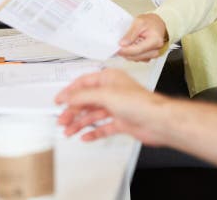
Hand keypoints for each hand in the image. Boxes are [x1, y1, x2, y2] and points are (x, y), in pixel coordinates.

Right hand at [55, 69, 169, 143]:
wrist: (157, 121)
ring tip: (69, 131)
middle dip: (73, 111)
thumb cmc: (140, 102)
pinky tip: (85, 136)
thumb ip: (84, 96)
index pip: (83, 83)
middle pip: (86, 100)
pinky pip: (102, 127)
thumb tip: (69, 96)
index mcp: (109, 79)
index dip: (69, 92)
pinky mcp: (121, 122)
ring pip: (93, 115)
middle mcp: (112, 92)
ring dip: (80, 123)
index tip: (59, 100)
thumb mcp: (106, 95)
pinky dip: (93, 132)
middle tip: (62, 120)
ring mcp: (116, 107)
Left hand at [118, 13, 167, 61]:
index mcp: (155, 41)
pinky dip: (131, 54)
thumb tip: (122, 44)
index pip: (137, 50)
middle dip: (125, 52)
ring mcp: (152, 55)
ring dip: (127, 53)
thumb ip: (131, 34)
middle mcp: (155, 50)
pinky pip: (137, 58)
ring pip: (135, 59)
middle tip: (116, 46)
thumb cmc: (150, 22)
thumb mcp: (139, 22)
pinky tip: (129, 46)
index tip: (116, 48)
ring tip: (125, 43)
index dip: (125, 50)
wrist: (157, 24)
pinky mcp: (148, 56)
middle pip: (136, 56)